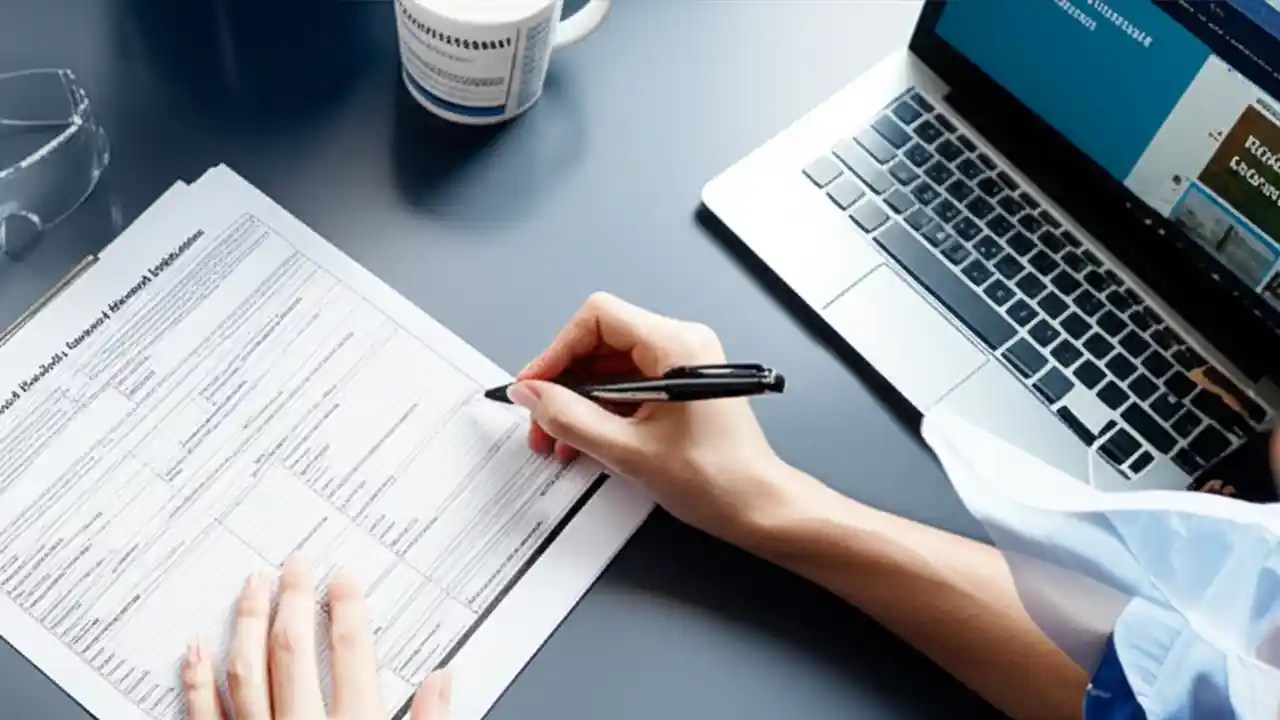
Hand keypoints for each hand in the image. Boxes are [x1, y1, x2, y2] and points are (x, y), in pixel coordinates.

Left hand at [181, 554, 450, 718]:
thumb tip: (442, 681)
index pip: (351, 652)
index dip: (349, 608)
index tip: (345, 578)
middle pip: (294, 649)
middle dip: (295, 598)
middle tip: (296, 565)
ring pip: (246, 672)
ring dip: (247, 623)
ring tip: (251, 586)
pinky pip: (205, 715)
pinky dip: (197, 681)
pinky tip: (195, 650)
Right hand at [509, 292, 824, 544]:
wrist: (757, 505)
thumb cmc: (715, 479)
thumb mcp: (628, 450)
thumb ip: (570, 417)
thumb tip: (531, 394)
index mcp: (675, 345)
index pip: (598, 318)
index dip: (558, 350)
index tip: (535, 385)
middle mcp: (681, 344)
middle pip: (600, 341)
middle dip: (563, 382)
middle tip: (539, 420)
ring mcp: (681, 363)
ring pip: (609, 365)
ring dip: (578, 400)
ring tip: (556, 439)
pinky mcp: (680, 385)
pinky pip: (627, 383)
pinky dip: (601, 408)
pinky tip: (583, 439)